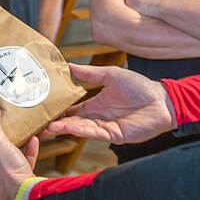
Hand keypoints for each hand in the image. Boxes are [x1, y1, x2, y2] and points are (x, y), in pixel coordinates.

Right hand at [44, 64, 176, 143]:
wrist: (162, 101)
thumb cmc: (140, 87)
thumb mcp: (110, 75)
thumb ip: (90, 73)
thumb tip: (69, 65)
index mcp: (95, 104)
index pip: (71, 109)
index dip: (57, 109)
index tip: (41, 107)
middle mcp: (97, 117)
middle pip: (71, 122)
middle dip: (55, 123)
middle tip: (37, 123)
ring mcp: (104, 127)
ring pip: (79, 129)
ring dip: (63, 128)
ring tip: (47, 126)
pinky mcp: (113, 134)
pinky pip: (93, 133)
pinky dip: (79, 130)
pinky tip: (67, 126)